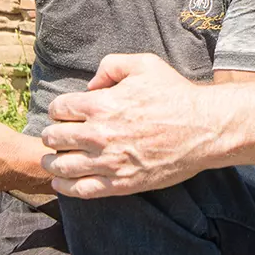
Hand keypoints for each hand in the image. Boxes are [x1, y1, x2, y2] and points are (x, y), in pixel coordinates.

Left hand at [40, 54, 221, 197]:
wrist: (203, 129)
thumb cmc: (175, 95)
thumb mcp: (144, 64)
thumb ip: (111, 66)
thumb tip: (91, 85)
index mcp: (101, 104)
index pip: (59, 109)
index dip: (58, 110)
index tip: (64, 114)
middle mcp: (99, 134)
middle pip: (54, 138)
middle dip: (51, 135)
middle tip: (54, 137)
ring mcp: (108, 162)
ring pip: (62, 166)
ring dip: (52, 163)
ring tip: (52, 161)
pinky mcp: (120, 184)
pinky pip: (82, 190)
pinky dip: (65, 187)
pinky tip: (61, 182)